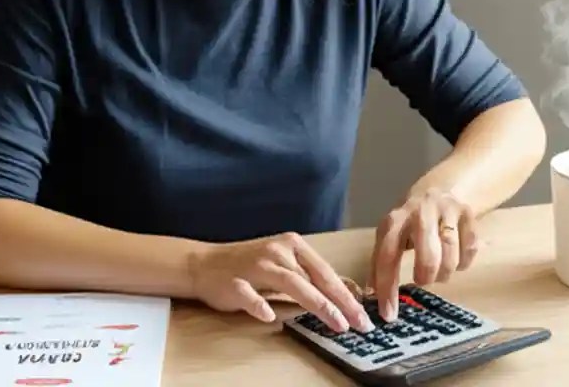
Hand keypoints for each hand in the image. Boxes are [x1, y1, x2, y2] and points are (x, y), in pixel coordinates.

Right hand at [187, 231, 374, 332]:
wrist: (204, 264)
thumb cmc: (248, 266)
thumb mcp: (284, 266)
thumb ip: (312, 277)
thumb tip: (349, 291)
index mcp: (292, 245)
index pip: (325, 271)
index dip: (347, 294)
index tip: (364, 314)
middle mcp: (277, 251)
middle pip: (314, 278)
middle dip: (340, 302)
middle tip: (358, 323)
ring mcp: (255, 265)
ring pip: (291, 283)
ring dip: (316, 304)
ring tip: (334, 322)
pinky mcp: (234, 282)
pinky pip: (248, 294)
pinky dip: (259, 305)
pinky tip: (269, 316)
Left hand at [369, 189, 480, 321]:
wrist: (443, 188)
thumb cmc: (411, 222)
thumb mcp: (391, 235)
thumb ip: (380, 263)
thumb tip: (370, 294)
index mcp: (394, 221)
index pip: (387, 256)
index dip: (387, 287)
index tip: (389, 315)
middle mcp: (419, 212)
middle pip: (427, 257)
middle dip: (426, 276)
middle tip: (423, 279)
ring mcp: (446, 211)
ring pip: (451, 256)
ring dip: (445, 272)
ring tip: (439, 270)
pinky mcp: (468, 214)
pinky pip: (470, 250)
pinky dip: (464, 262)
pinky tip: (456, 258)